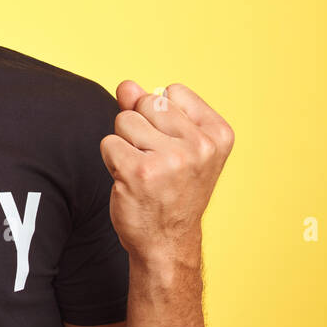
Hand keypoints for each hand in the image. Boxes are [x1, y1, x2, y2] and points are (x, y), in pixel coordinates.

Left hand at [99, 81, 233, 262]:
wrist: (166, 242)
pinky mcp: (139, 171)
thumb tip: (126, 85)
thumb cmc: (171, 192)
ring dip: (124, 144)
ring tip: (142, 171)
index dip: (160, 116)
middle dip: (139, 127)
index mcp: (217, 135)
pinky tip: (129, 181)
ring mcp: (170, 159)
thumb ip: (150, 110)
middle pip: (146, 103)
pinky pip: (109, 143)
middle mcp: (199, 146)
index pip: (172, 91)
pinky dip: (112, 160)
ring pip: (124, 121)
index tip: (171, 146)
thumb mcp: (175, 145)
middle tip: (154, 162)